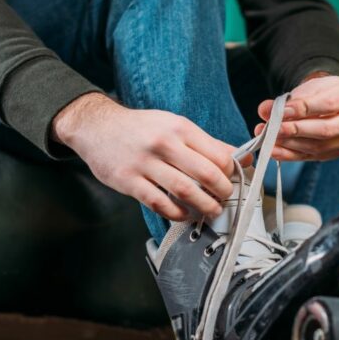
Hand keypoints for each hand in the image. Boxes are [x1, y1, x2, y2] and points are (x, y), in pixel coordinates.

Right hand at [51, 94, 236, 220]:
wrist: (96, 126)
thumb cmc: (141, 128)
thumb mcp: (174, 125)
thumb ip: (207, 143)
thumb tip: (242, 156)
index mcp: (179, 128)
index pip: (218, 154)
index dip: (231, 172)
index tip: (233, 180)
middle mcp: (164, 144)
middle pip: (206, 174)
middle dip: (223, 192)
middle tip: (225, 199)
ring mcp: (145, 163)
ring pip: (185, 191)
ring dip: (204, 206)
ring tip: (211, 211)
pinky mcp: (129, 181)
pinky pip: (160, 203)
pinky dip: (177, 213)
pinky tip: (184, 214)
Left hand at [254, 74, 338, 161]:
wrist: (332, 101)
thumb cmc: (321, 91)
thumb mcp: (307, 88)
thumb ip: (287, 99)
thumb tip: (265, 110)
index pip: (330, 104)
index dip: (304, 109)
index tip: (280, 111)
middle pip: (328, 129)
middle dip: (297, 130)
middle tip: (273, 129)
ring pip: (320, 146)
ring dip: (291, 144)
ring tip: (268, 138)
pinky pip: (313, 157)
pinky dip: (290, 155)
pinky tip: (273, 150)